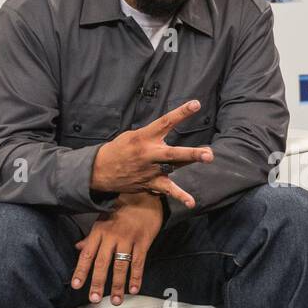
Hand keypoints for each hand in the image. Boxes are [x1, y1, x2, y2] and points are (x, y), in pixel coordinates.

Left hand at [71, 193, 163, 304]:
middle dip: (97, 282)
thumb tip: (78, 248)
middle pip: (102, 262)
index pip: (87, 254)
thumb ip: (91, 237)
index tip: (76, 286)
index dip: (81, 270)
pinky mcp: (143, 241)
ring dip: (117, 285)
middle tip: (93, 299)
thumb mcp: (102, 219)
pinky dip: (136, 277)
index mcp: (99, 230)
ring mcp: (128, 239)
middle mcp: (112, 236)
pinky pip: (139, 262)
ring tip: (115, 300)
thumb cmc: (122, 208)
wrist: (145, 195)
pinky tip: (133, 289)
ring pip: (121, 265)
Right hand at [90, 99, 213, 206]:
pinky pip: (167, 189)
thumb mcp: (132, 135)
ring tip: (208, 160)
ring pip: (174, 167)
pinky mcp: (150, 183)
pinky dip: (180, 196)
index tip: (196, 105)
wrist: (99, 170)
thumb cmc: (119, 149)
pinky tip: (191, 203)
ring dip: (190, 164)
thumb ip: (152, 135)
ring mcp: (151, 170)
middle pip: (173, 153)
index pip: (165, 122)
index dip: (181, 113)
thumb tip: (170, 133)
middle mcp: (149, 153)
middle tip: (208, 153)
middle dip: (191, 153)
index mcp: (144, 137)